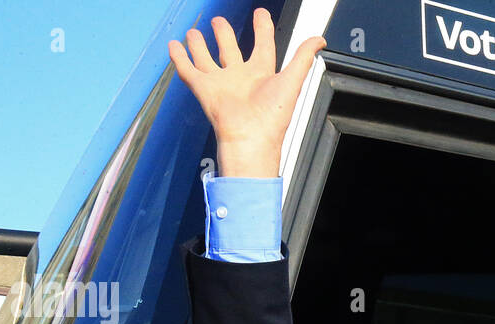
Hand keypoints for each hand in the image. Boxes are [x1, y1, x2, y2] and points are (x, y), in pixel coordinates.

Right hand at [168, 9, 325, 176]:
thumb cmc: (272, 117)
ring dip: (199, 45)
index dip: (262, 28)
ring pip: (206, 59)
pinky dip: (179, 58)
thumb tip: (319, 40)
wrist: (249, 138)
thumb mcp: (292, 80)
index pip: (263, 45)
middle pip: (229, 50)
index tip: (260, 13)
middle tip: (218, 22)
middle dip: (224, 35)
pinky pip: (188, 70)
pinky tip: (174, 46)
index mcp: (262, 74)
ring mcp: (220, 83)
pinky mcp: (203, 89)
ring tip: (193, 33)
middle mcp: (240, 77)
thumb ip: (303, 58)